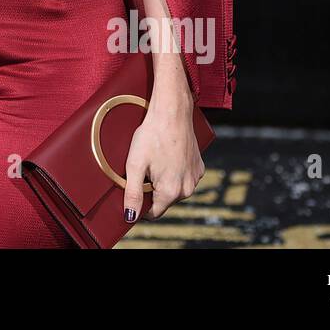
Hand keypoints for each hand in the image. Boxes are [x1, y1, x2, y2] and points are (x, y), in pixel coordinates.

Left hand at [122, 96, 204, 221]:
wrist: (172, 112)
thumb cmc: (152, 135)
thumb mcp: (135, 165)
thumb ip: (132, 194)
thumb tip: (130, 217)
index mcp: (171, 191)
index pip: (153, 212)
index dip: (140, 205)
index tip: (133, 190)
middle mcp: (187, 189)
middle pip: (164, 200)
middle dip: (152, 190)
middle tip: (143, 168)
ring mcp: (195, 178)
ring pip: (174, 189)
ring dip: (164, 181)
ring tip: (155, 160)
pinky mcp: (199, 167)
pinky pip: (183, 177)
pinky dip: (174, 171)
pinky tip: (166, 156)